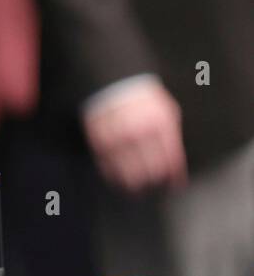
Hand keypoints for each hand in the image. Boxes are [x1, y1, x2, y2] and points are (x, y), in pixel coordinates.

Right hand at [82, 78, 186, 193]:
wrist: (114, 85)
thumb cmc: (144, 99)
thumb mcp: (166, 110)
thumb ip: (171, 136)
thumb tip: (174, 164)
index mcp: (161, 126)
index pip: (171, 160)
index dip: (174, 176)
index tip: (175, 185)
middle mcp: (140, 134)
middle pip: (151, 171)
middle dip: (154, 182)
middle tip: (153, 186)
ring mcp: (119, 139)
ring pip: (128, 174)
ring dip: (133, 185)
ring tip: (135, 190)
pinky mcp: (100, 142)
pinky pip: (108, 167)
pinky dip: (113, 176)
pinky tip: (117, 179)